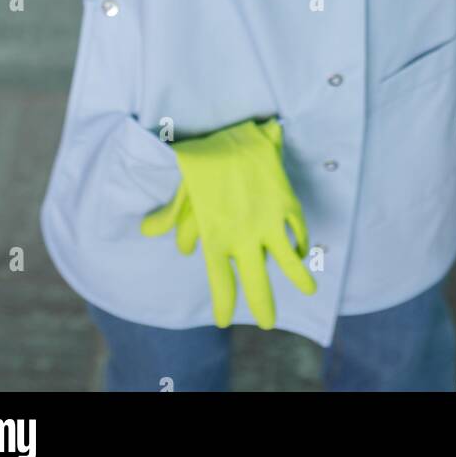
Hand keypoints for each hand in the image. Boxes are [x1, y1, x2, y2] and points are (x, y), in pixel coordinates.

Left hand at [140, 116, 315, 329]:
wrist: (236, 133)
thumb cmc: (205, 160)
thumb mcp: (184, 188)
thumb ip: (171, 215)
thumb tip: (147, 232)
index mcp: (217, 235)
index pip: (220, 281)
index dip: (223, 303)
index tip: (223, 321)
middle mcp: (244, 235)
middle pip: (257, 282)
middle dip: (264, 304)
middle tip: (269, 323)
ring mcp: (269, 221)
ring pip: (288, 261)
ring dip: (299, 278)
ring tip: (308, 290)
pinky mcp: (286, 203)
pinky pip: (298, 229)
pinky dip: (302, 241)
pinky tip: (302, 249)